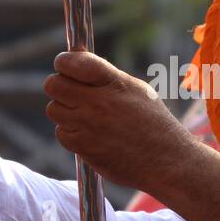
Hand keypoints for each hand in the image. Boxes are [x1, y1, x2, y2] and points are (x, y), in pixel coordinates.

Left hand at [44, 51, 196, 192]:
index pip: (72, 62)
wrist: (166, 160)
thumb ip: (105, 75)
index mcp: (113, 82)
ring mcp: (89, 125)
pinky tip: (88, 134)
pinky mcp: (84, 148)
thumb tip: (75, 59)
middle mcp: (98, 102)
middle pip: (53, 85)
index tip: (66, 67)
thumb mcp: (136, 89)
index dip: (63, 62)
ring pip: (53, 109)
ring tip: (85, 116)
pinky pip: (62, 133)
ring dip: (64, 111)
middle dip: (59, 86)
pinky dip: (70, 133)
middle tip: (72, 93)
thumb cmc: (153, 122)